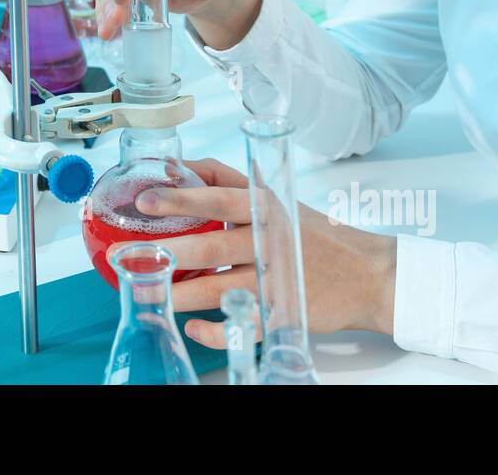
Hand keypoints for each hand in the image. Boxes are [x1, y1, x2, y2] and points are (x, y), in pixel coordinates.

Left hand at [130, 158, 396, 346]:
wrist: (368, 273)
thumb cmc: (315, 234)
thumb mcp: (277, 198)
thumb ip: (230, 182)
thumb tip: (179, 168)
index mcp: (266, 208)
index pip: (218, 194)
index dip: (180, 195)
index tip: (144, 198)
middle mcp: (268, 240)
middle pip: (213, 245)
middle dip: (169, 251)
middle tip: (129, 254)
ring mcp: (275, 279)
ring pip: (220, 288)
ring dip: (180, 293)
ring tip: (145, 293)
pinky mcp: (283, 312)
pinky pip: (243, 325)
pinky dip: (215, 330)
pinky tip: (193, 327)